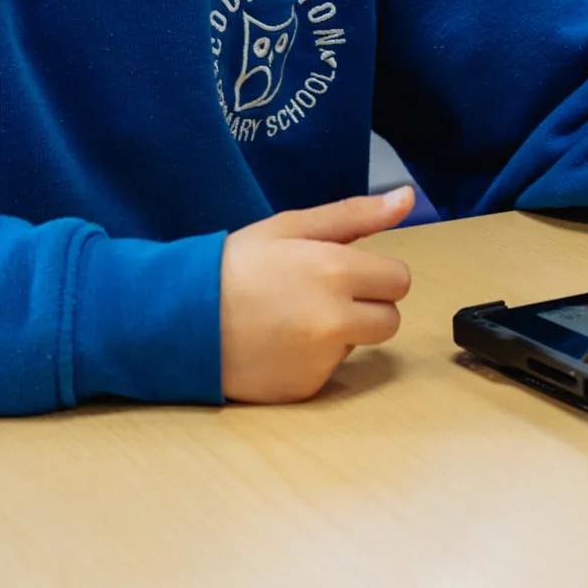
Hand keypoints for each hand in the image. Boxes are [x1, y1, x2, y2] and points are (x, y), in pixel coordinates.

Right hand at [218, 186, 415, 403]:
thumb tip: (407, 198)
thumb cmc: (236, 264)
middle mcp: (336, 320)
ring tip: (293, 318)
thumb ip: (355, 215)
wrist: (180, 318)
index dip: (376, 274)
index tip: (347, 271)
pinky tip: (278, 345)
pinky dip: (311, 360)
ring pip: (359, 346)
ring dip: (341, 334)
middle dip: (367, 307)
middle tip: (323, 295)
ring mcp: (320, 360)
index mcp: (336, 271)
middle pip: (390, 319)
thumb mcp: (292, 227)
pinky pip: (328, 371)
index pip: (399, 280)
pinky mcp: (305, 389)